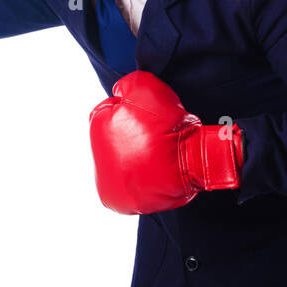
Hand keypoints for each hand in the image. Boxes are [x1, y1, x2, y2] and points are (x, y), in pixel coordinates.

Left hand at [88, 70, 243, 213]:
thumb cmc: (168, 126)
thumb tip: (119, 92)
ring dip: (136, 159)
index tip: (151, 119)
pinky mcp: (117, 201)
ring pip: (122, 163)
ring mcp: (104, 181)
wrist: (191, 161)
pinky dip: (139, 180)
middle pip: (116, 139)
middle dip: (133, 137)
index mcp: (97, 124)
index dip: (135, 113)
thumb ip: (126, 85)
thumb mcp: (145, 87)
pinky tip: (153, 172)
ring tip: (156, 155)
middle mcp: (94, 155)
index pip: (111, 112)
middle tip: (155, 137)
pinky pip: (127, 186)